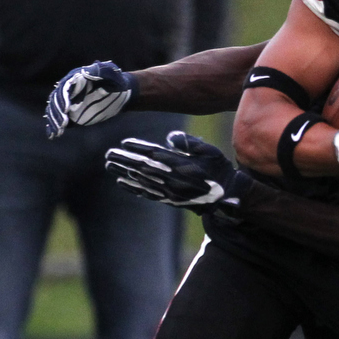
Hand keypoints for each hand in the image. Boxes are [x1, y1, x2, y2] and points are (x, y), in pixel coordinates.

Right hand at [46, 61, 135, 137]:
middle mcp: (68, 89)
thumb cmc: (115, 80)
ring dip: (55, 121)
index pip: (65, 88)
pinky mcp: (71, 112)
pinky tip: (53, 135)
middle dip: (58, 112)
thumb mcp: (111, 74)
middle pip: (57, 100)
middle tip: (62, 124)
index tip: (65, 109)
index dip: (63, 98)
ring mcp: (69, 101)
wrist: (118, 92)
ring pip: (56, 110)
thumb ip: (101, 72)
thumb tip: (88, 72)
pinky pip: (60, 118)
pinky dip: (55, 125)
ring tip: (57, 132)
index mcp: (75, 78)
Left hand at [105, 131, 249, 210]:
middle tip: (109, 154)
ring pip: (142, 181)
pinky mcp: (171, 200)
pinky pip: (148, 194)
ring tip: (110, 166)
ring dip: (124, 173)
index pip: (155, 155)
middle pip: (143, 168)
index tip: (124, 143)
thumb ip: (190, 142)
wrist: (229, 196)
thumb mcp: (210, 151)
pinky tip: (122, 182)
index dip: (138, 149)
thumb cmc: (220, 170)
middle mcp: (173, 179)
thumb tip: (169, 138)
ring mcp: (170, 192)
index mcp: (182, 165)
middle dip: (125, 160)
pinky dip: (133, 188)